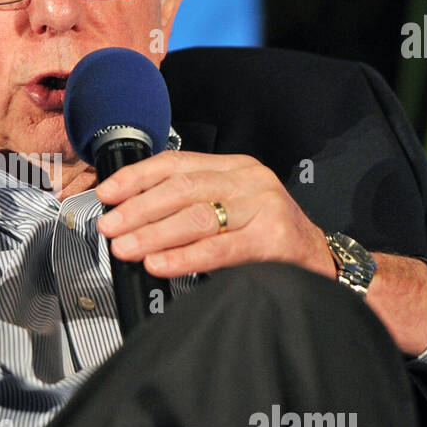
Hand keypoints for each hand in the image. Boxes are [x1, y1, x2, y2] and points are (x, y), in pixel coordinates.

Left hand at [94, 151, 334, 279]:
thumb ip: (189, 207)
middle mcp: (249, 180)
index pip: (176, 163)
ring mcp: (263, 207)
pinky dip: (182, 257)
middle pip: (181, 188)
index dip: (136, 178)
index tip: (107, 193)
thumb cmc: (267, 238)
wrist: (320, 261)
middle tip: (109, 225)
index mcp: (233, 168)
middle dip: (137, 208)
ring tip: (125, 247)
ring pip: (197, 215)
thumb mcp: (229, 210)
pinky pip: (218, 248)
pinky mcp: (272, 239)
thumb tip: (129, 218)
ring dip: (152, 233)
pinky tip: (159, 263)